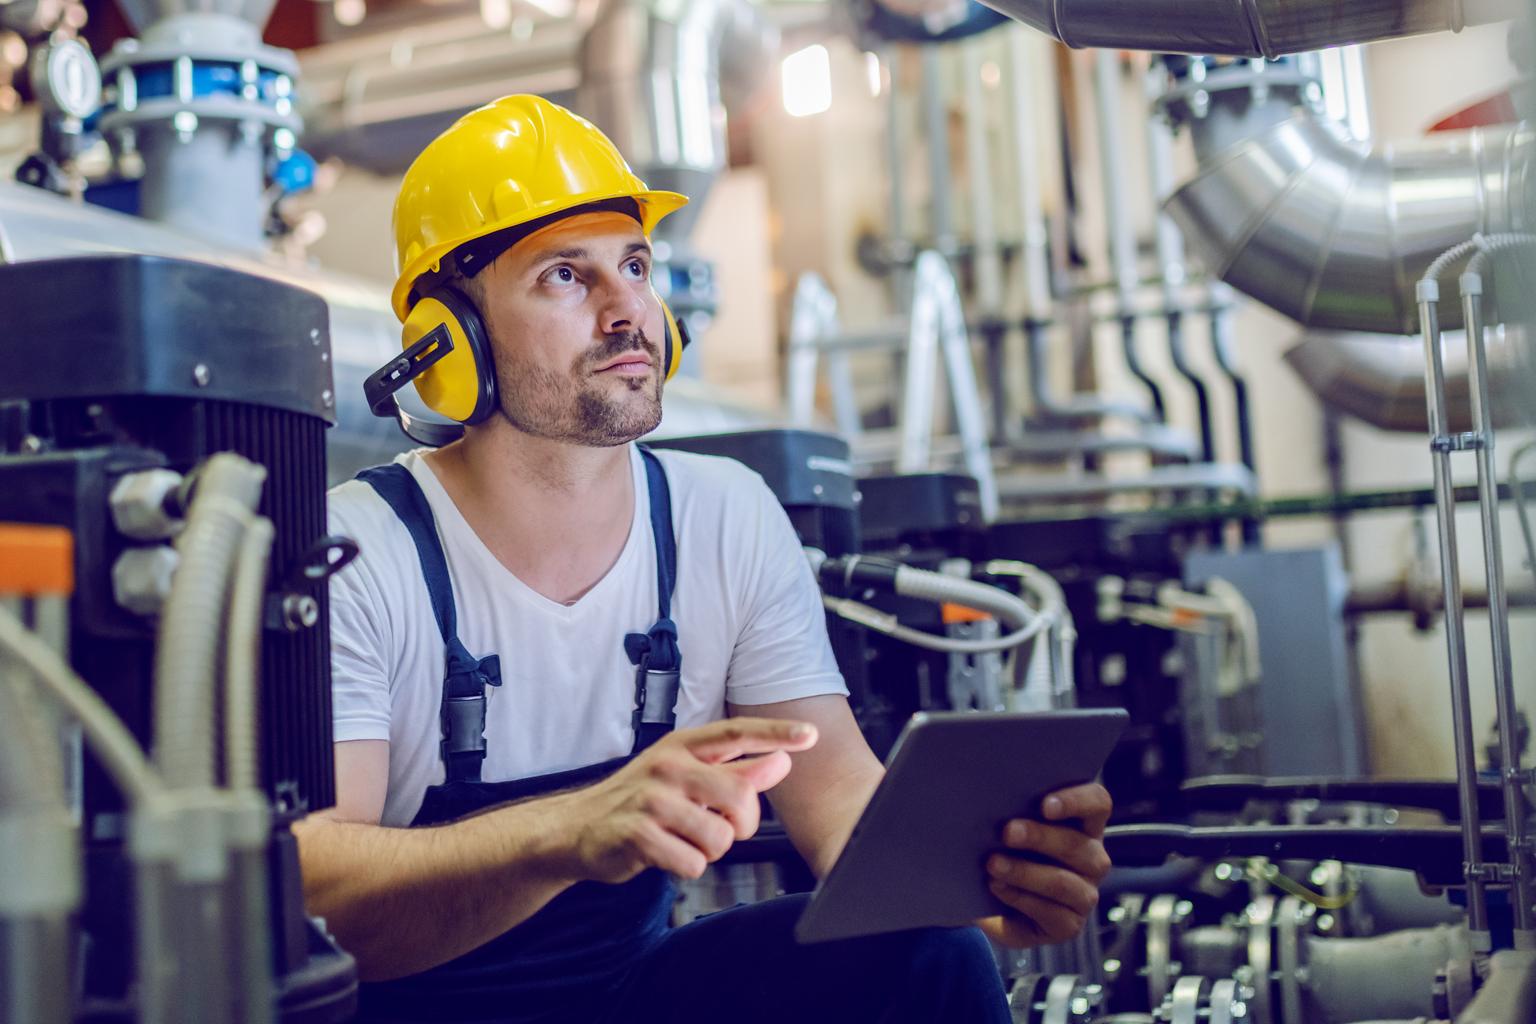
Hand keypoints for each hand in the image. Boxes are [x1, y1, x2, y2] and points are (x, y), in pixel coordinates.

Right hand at [552, 718, 817, 884]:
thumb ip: (738, 770)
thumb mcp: (688, 776)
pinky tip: (666, 854)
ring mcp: (651, 799)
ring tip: (685, 839)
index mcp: (683, 746)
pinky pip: (693, 863)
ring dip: (710, 849)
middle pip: (739, 794)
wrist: (578, 828)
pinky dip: (687, 866)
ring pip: (719, 836)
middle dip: (742, 822)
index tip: (810, 735)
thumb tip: (782, 760)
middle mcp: (667, 766)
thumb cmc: (641, 800)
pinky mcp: (638, 835)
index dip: (776, 733)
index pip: (737, 733)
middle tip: (722, 826)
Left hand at [977, 782, 1112, 947]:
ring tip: (993, 864)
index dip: (1077, 801)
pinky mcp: (1070, 925)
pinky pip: (1051, 913)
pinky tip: (997, 887)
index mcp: (1085, 825)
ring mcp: (1085, 895)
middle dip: (1039, 837)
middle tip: (1006, 832)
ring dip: (1024, 872)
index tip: (1045, 805)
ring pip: (1063, 883)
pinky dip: (1019, 898)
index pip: (1098, 803)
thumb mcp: (1014, 831)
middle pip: (1076, 844)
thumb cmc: (1010, 854)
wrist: (1000, 905)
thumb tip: (988, 801)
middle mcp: (1093, 859)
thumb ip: (1013, 814)